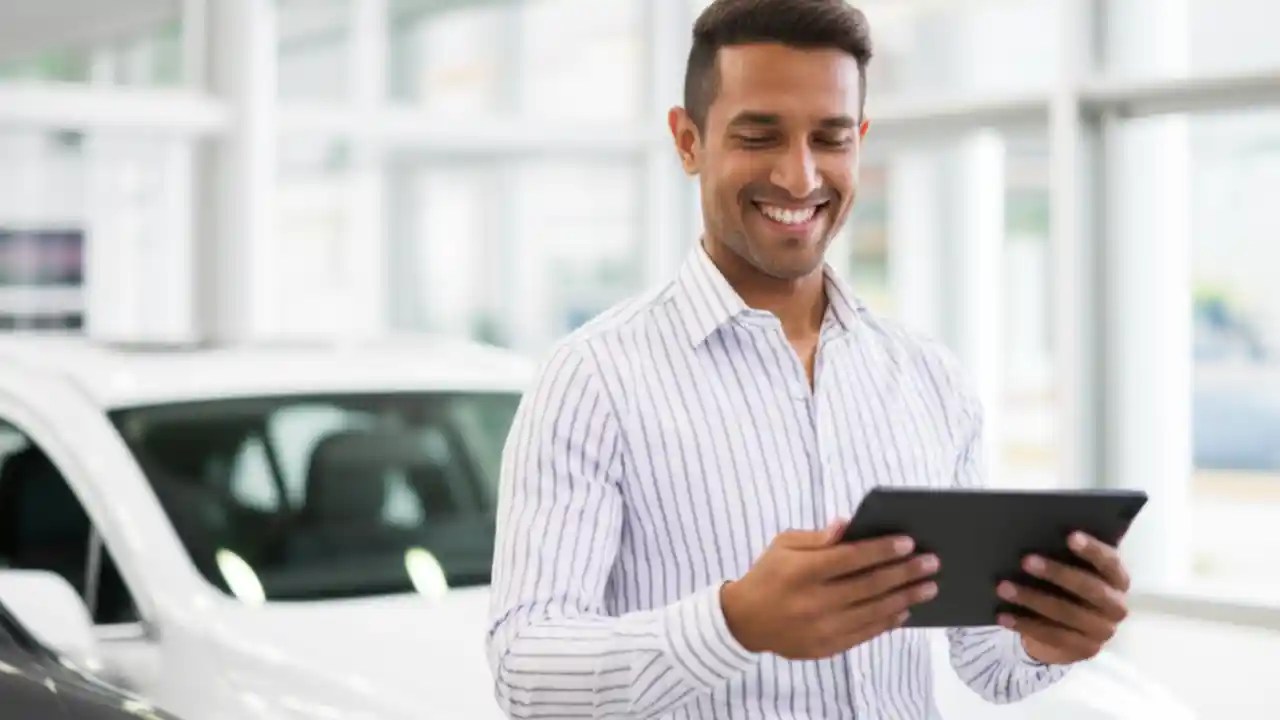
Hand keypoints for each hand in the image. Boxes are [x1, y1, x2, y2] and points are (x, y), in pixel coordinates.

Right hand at [721, 519, 940, 659]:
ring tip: (929, 587)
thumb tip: (848, 524)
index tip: (908, 542)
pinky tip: (904, 610)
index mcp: (801, 571)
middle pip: (869, 585)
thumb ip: (818, 537)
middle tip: (932, 563)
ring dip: (905, 598)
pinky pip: (865, 634)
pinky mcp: (826, 647)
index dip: (881, 549)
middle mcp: (813, 601)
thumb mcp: (784, 544)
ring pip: (873, 611)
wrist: (745, 620)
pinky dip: (888, 622)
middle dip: (905, 572)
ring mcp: (821, 628)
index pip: (850, 558)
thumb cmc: (769, 574)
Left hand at [995, 531, 1130, 664]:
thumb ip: (1065, 552)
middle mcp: (1116, 606)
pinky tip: (1002, 615)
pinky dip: (1023, 624)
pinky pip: (1051, 636)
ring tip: (1003, 587)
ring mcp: (1102, 631)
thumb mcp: (1070, 567)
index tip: (1070, 536)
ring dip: (1032, 599)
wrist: (1070, 628)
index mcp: (1117, 578)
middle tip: (1025, 560)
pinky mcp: (1083, 650)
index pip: (1109, 562)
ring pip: (1066, 614)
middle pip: (1089, 589)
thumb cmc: (1067, 584)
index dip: (1092, 550)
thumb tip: (1035, 528)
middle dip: (1056, 573)